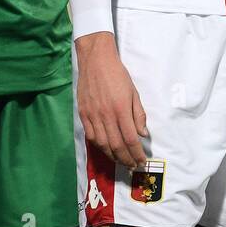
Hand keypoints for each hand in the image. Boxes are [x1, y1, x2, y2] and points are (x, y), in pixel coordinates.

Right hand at [75, 31, 148, 167]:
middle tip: (132, 166)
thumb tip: (143, 134)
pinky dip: (99, 146)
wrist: (96, 60)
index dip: (137, 153)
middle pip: (116, 145)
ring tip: (121, 161)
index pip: (130, 139)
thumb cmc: (117, 74)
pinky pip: (90, 136)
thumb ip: (138, 115)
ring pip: (102, 144)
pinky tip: (106, 149)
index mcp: (120, 109)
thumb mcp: (133, 92)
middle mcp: (105, 115)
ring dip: (113, 156)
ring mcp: (92, 116)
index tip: (141, 161)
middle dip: (126, 159)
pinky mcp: (82, 114)